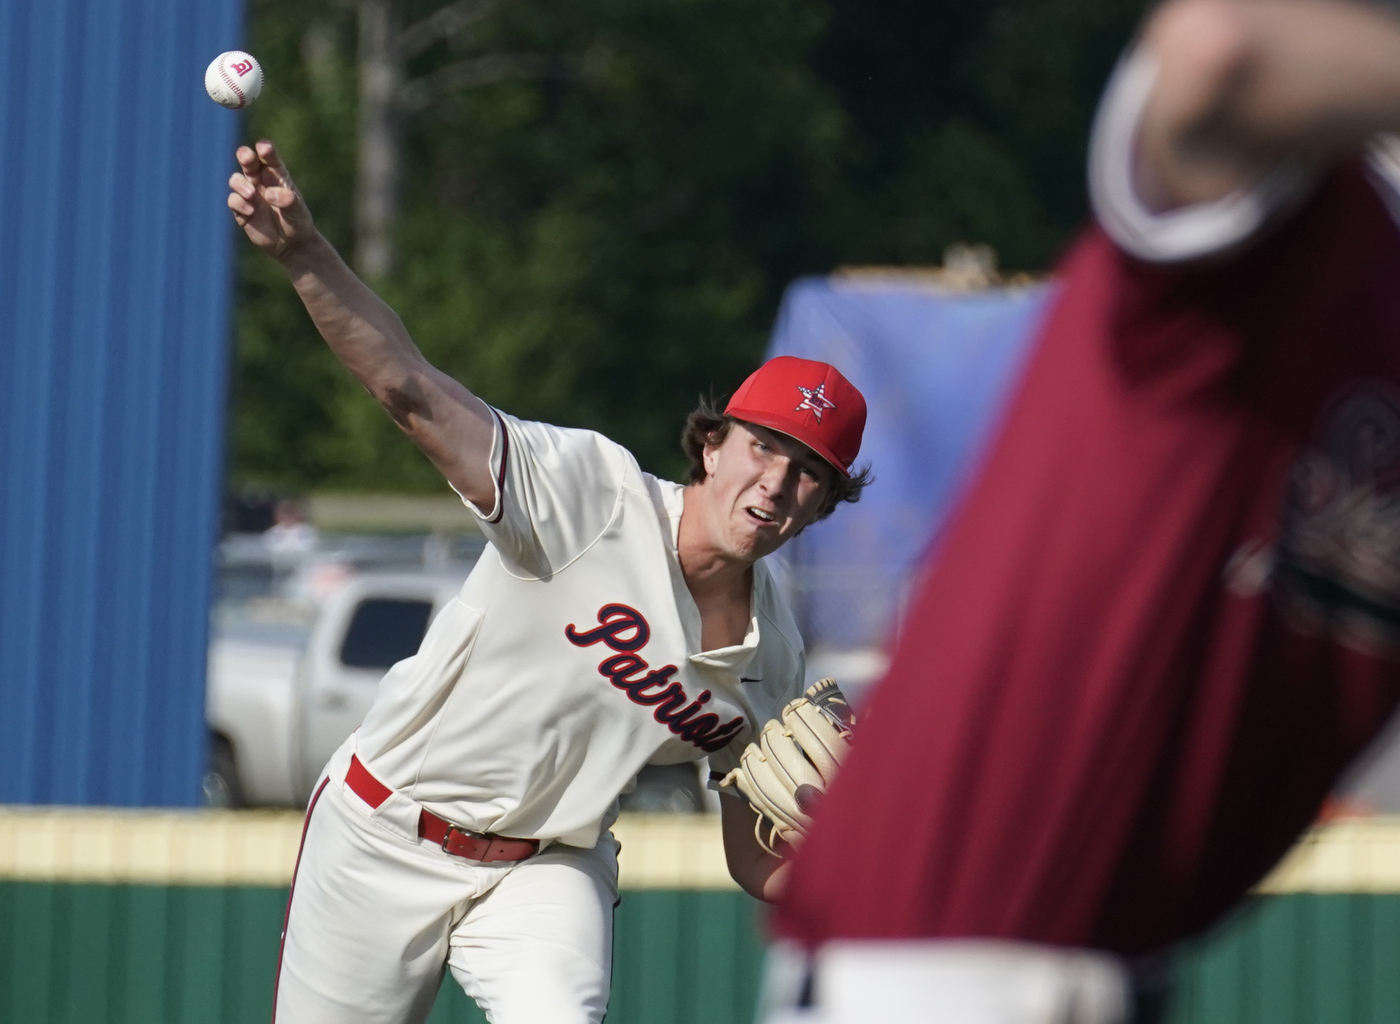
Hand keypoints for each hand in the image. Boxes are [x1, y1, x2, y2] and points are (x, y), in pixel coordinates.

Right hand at [227, 140, 315, 260]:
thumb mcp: (298, 211)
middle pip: (247, 161)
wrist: (291, 244)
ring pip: (236, 179)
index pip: (269, 157)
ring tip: (252, 194)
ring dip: (240, 184)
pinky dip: (239, 203)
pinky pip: (233, 201)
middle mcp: (260, 181)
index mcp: (276, 175)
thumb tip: (268, 194)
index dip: (265, 150)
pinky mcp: (241, 209)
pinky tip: (251, 211)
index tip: (264, 147)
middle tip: (247, 157)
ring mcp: (249, 194)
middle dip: (245, 156)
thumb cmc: (297, 221)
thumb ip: (287, 200)